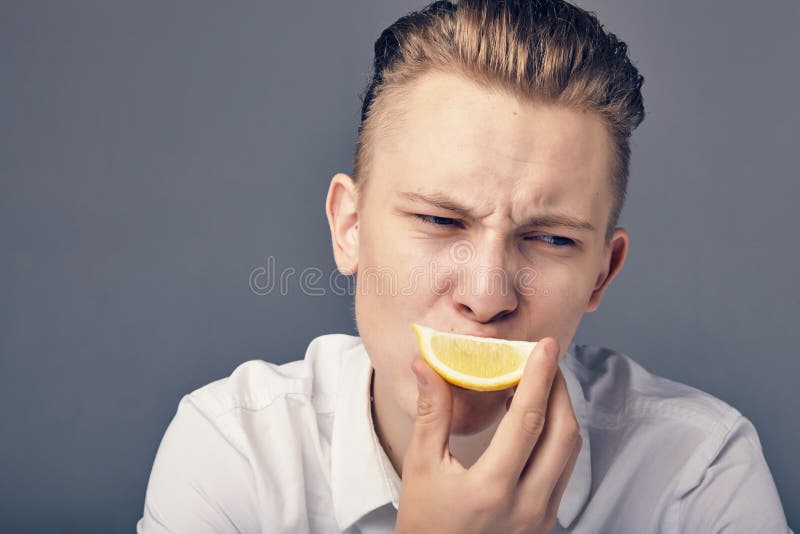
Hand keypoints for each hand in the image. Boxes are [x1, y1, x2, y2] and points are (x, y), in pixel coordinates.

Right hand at [395, 338, 581, 533]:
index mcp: (491, 488)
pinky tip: (537, 421)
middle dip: (558, 388)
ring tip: (541, 384)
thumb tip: (425, 364)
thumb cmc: (424, 522)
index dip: (538, 377)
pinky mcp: (547, 521)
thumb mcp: (421, 466)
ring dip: (561, 412)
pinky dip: (557, 437)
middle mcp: (526, 505)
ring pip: (570, 451)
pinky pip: (565, 469)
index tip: (545, 346)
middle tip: (545, 359)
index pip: (527, 421)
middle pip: (562, 433)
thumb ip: (431, 413)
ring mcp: (542, 516)